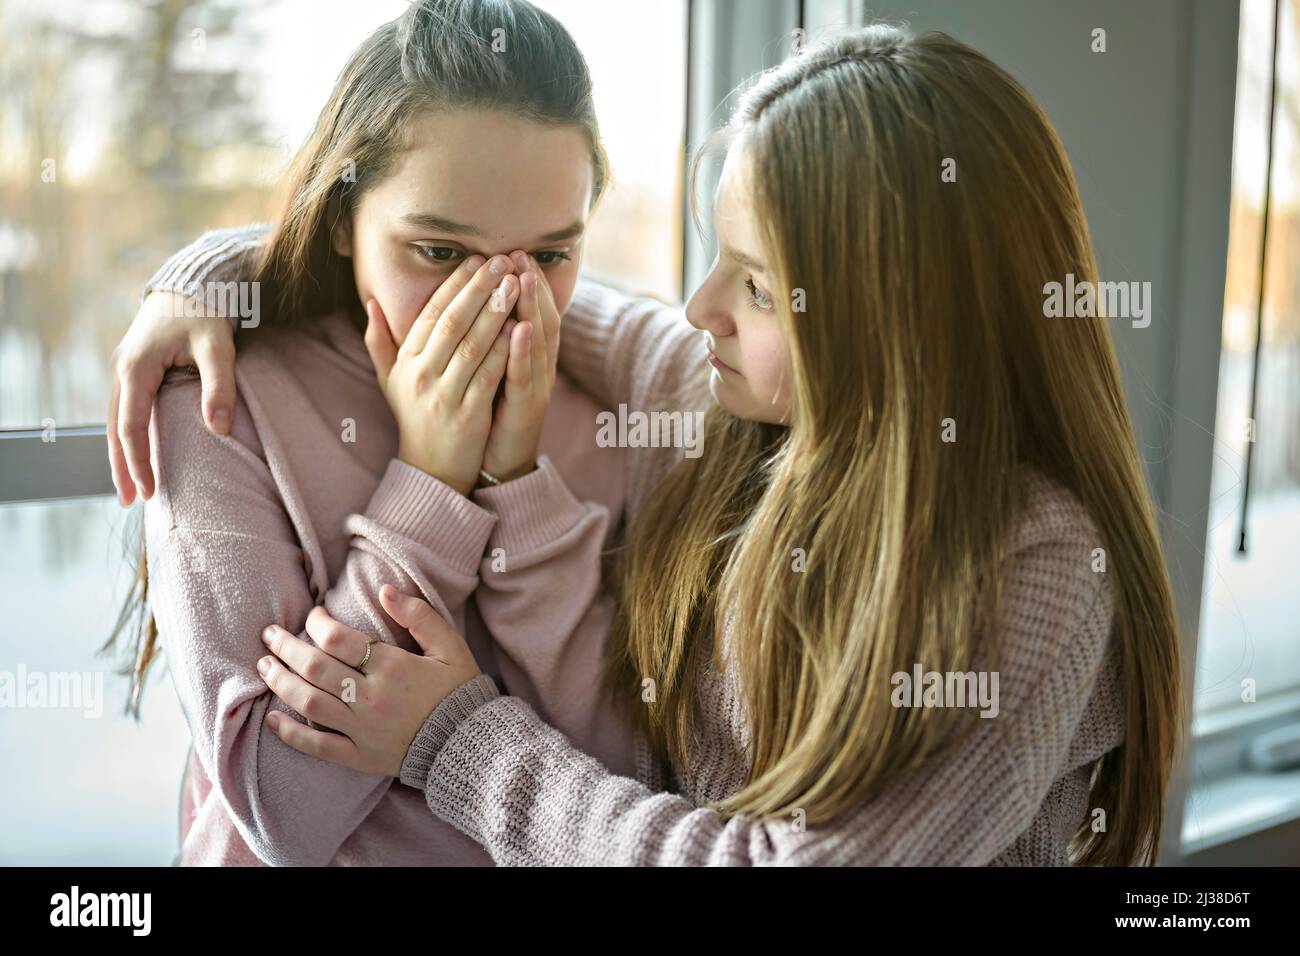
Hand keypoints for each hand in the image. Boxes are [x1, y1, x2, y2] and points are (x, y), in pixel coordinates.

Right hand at [108, 291, 236, 503]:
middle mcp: (123, 369)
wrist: (192, 283)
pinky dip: (128, 434)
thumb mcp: (219, 347)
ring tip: (130, 487)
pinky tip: (137, 453)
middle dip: (122, 466)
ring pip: (118, 420)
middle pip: (117, 428)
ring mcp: (126, 369)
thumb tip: (219, 430)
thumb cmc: (206, 312)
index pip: (133, 425)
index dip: (140, 461)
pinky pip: (126, 409)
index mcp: (137, 367)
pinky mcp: (135, 369)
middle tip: (130, 501)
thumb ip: (219, 386)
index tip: (150, 490)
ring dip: (122, 454)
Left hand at [257, 586, 480, 777]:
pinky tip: (271, 719)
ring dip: (281, 682)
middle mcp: (372, 697)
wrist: (469, 744)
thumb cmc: (458, 691)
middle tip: (269, 635)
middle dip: (286, 647)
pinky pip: (318, 746)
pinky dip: (291, 734)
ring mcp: (363, 729)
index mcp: (393, 667)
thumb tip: (384, 590)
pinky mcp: (359, 756)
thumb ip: (419, 615)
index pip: (339, 639)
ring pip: (310, 703)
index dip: (317, 623)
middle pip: (316, 668)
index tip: (313, 615)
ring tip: (264, 666)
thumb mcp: (450, 646)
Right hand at [363, 254, 518, 494]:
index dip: (454, 285)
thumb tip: (371, 302)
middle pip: (452, 323)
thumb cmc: (415, 419)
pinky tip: (520, 328)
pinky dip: (504, 350)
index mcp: (406, 363)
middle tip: (501, 261)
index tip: (476, 260)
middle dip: (478, 288)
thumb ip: (380, 342)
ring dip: (496, 312)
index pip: (431, 314)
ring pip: (472, 345)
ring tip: (515, 285)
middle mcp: (421, 376)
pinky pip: (489, 376)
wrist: (430, 471)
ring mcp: (444, 396)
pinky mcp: (468, 416)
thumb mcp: (391, 381)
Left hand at [480, 251, 561, 482]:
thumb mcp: (487, 371)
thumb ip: (484, 339)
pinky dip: (522, 351)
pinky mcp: (527, 408)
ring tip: (524, 278)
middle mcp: (538, 367)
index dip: (526, 282)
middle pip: (540, 318)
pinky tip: (519, 328)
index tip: (513, 253)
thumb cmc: (489, 414)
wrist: (497, 463)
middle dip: (531, 285)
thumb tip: (472, 304)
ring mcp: (536, 387)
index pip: (530, 311)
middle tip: (521, 255)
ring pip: (537, 342)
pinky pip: (525, 376)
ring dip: (531, 308)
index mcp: (527, 356)